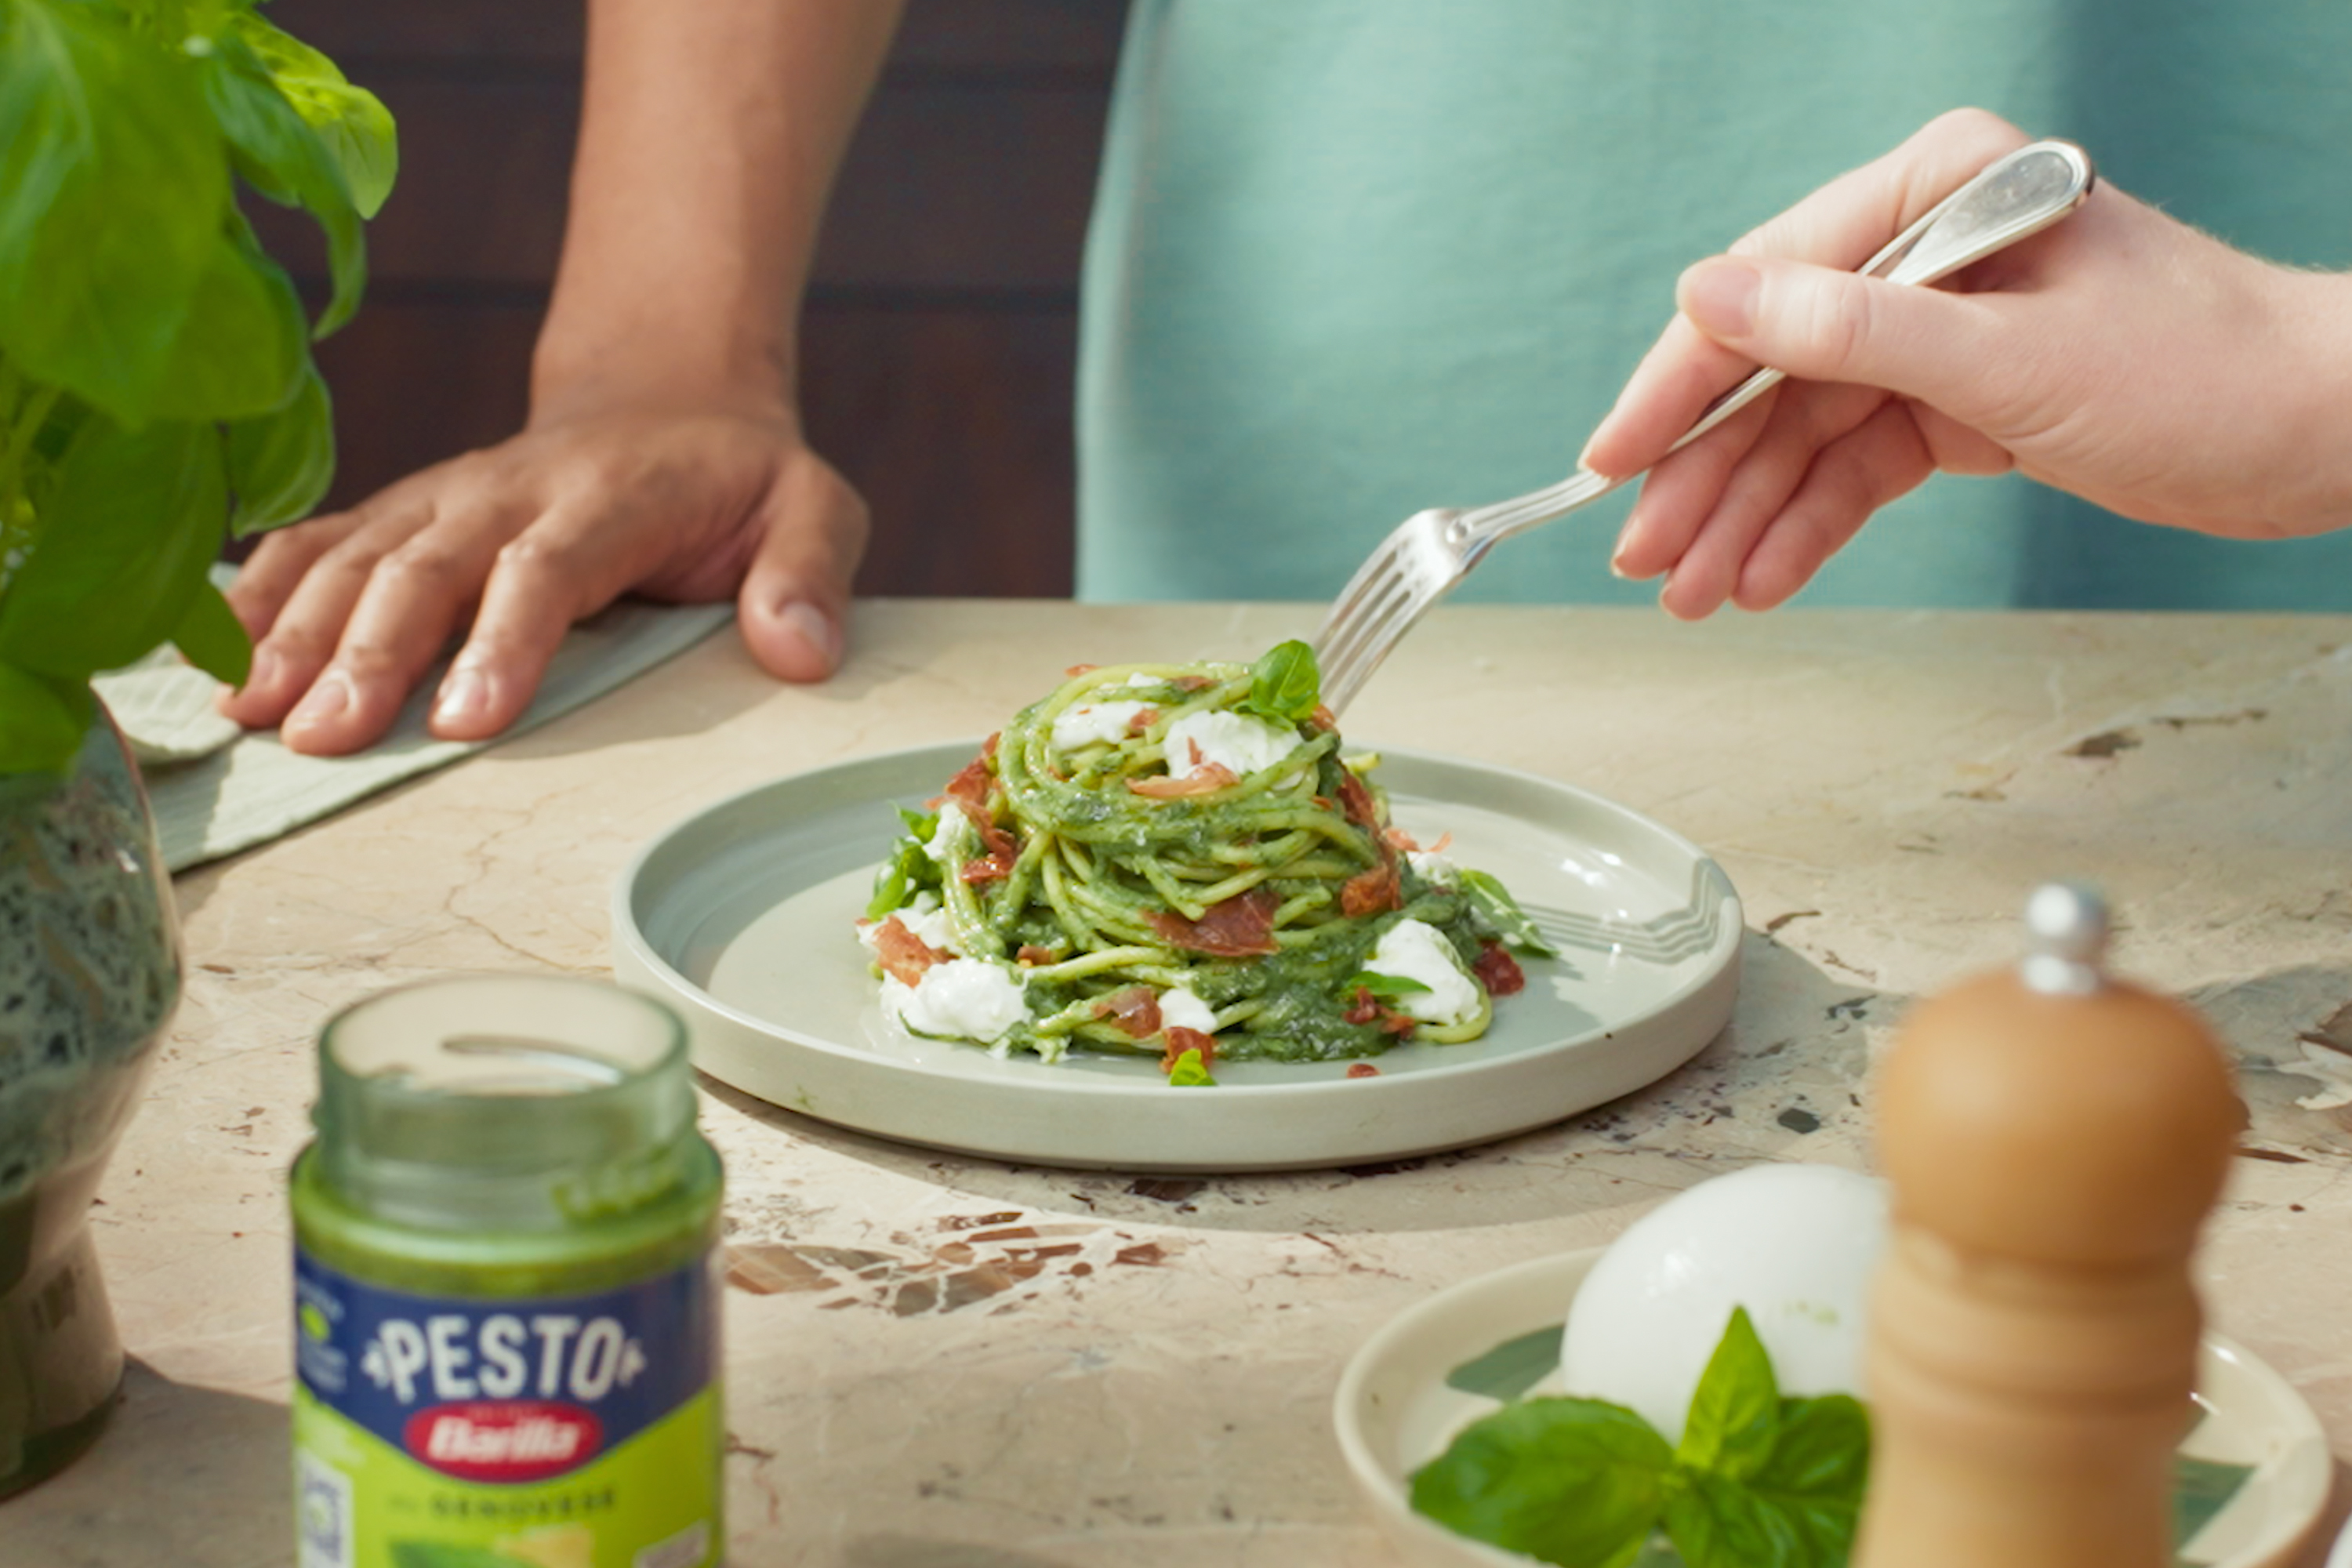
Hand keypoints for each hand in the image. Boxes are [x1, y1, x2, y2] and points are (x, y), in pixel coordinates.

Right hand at [218, 397, 867, 754]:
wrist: (669, 396)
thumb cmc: (742, 476)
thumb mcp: (813, 505)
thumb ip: (812, 572)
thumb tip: (800, 652)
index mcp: (612, 497)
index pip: (548, 568)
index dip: (502, 639)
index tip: (463, 721)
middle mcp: (512, 489)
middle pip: (428, 566)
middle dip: (369, 652)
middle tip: (321, 738)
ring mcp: (449, 495)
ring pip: (360, 554)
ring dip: (299, 629)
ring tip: (248, 712)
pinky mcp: (408, 507)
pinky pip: (324, 538)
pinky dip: (266, 585)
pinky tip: (219, 647)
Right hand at [1583, 108, 2351, 619]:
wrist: (2315, 433)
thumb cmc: (2200, 370)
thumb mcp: (2008, 355)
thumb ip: (1851, 327)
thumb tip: (1712, 295)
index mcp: (1939, 196)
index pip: (1766, 290)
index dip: (1681, 382)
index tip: (1615, 458)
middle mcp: (1926, 254)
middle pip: (1772, 371)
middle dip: (1705, 473)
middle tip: (1646, 557)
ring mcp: (1939, 332)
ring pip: (1805, 433)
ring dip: (1746, 516)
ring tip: (1694, 593)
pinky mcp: (1960, 402)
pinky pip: (1856, 467)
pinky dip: (1809, 525)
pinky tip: (1763, 577)